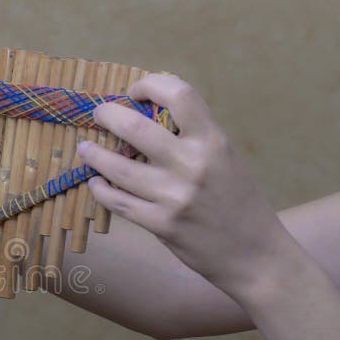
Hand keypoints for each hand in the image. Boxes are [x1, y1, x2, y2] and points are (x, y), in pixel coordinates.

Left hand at [78, 75, 289, 297]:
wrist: (255, 255)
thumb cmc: (237, 202)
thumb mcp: (225, 159)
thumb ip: (192, 139)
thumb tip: (147, 115)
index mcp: (213, 141)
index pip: (179, 95)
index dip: (151, 84)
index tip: (135, 90)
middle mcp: (193, 165)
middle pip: (136, 127)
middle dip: (108, 115)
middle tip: (99, 114)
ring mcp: (175, 197)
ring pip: (118, 167)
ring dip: (94, 154)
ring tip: (85, 148)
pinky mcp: (162, 225)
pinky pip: (119, 202)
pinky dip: (101, 189)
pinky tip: (95, 182)